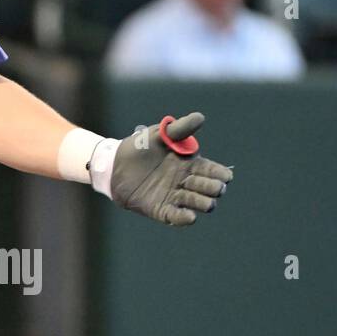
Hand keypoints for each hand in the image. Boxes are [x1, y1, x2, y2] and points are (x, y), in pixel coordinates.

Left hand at [109, 112, 233, 225]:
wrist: (114, 164)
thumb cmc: (140, 147)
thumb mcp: (159, 135)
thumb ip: (179, 129)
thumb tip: (200, 117)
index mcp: (191, 164)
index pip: (217, 173)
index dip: (222, 175)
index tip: (222, 175)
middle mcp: (187, 182)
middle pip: (213, 190)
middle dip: (212, 188)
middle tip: (200, 183)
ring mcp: (175, 196)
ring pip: (200, 204)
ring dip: (202, 202)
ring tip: (196, 198)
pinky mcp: (161, 209)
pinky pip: (178, 218)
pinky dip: (186, 218)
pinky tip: (190, 216)